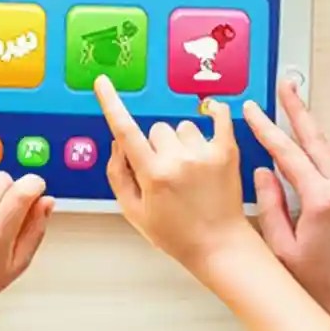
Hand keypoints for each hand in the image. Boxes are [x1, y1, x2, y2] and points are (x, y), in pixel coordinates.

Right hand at [95, 74, 250, 270]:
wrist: (220, 247)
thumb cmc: (176, 235)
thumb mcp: (134, 213)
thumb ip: (119, 175)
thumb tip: (118, 143)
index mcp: (153, 174)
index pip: (125, 131)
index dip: (111, 104)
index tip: (102, 83)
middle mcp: (179, 160)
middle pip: (156, 130)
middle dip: (156, 145)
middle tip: (166, 170)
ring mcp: (205, 154)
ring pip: (182, 127)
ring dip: (182, 141)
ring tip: (190, 168)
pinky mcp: (227, 152)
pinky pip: (220, 117)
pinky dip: (215, 113)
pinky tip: (212, 112)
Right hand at [243, 79, 329, 319]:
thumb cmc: (320, 283)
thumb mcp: (282, 248)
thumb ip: (271, 206)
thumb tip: (264, 173)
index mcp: (319, 200)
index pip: (287, 154)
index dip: (266, 129)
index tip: (253, 111)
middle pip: (316, 139)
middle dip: (297, 111)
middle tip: (286, 87)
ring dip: (317, 136)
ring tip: (298, 129)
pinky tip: (326, 158)